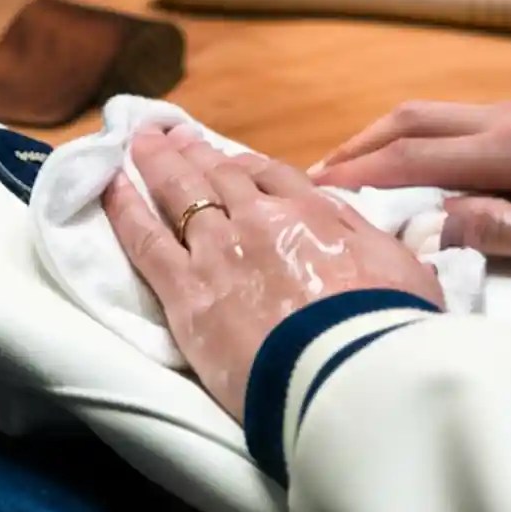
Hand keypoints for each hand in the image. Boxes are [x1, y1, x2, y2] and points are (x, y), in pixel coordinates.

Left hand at [103, 127, 442, 420]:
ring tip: (139, 143)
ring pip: (179, 195)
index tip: (232, 164)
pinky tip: (108, 184)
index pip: (272, 175)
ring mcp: (218, 253)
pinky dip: (123, 207)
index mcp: (314, 213)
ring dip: (158, 164)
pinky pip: (144, 239)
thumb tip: (342, 217)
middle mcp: (260, 221)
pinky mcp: (186, 293)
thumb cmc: (387, 327)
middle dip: (194, 153)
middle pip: (220, 176)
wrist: (349, 375)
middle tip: (171, 136)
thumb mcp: (402, 267)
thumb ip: (366, 233)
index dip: (246, 166)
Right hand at [312, 100, 510, 281]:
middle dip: (356, 146)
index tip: (315, 191)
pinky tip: (413, 160)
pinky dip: (415, 136)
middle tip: (315, 175)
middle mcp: (507, 120)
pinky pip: (456, 118)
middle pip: (410, 120)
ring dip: (382, 137)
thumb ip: (503, 231)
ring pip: (432, 113)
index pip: (413, 158)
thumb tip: (434, 223)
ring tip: (349, 168)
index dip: (359, 175)